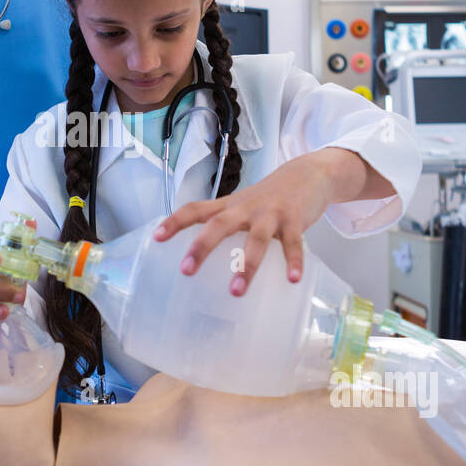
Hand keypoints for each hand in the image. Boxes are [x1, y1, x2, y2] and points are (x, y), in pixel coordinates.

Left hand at [152, 154, 338, 295]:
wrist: (308, 174)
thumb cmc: (269, 197)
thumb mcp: (242, 205)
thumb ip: (224, 223)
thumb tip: (201, 255)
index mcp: (229, 206)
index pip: (195, 209)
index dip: (175, 222)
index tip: (156, 237)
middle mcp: (246, 208)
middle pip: (219, 225)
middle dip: (201, 247)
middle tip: (186, 271)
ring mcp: (271, 214)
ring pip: (256, 239)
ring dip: (246, 265)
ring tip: (236, 291)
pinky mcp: (295, 220)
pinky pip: (294, 244)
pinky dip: (293, 261)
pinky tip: (292, 279)